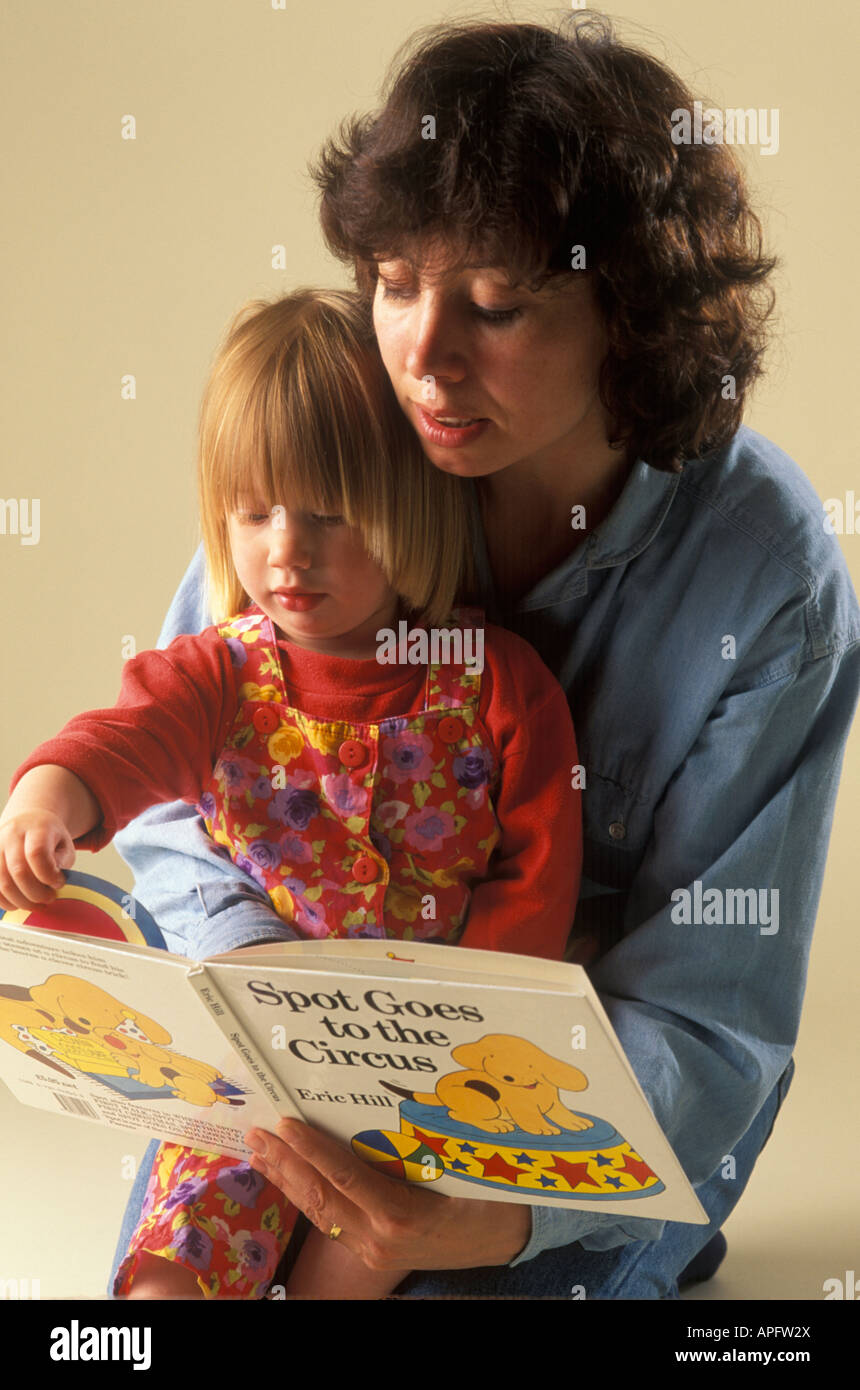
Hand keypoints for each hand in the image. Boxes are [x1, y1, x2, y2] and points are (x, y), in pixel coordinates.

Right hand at [0, 809, 75, 909]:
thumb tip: (53, 882)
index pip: (37, 853)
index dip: (48, 875)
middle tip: (49, 898)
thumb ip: (62, 862)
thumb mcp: (65, 844)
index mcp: (36, 827)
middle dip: (36, 893)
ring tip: (36, 904)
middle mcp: (11, 835)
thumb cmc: (49, 838)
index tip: (58, 883)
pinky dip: (5, 902)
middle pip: (19, 871)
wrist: (28, 821)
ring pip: (3, 883)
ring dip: (21, 901)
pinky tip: (19, 904)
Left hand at [245, 1118, 531, 1273]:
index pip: (344, 1178)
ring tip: (262, 1152)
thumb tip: (376, 1106)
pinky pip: (332, 1222)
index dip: (311, 1150)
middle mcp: (381, 1239)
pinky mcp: (372, 1254)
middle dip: (285, 1163)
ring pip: (320, 1213)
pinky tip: (293, 1180)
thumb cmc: (490, 1195)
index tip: (285, 1124)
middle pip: (321, 1198)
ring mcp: (374, 1251)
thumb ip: (417, 1147)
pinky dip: (308, 1197)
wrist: (506, 1240)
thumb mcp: (459, 1166)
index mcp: (402, 1217)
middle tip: (256, 1133)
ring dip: (289, 1180)